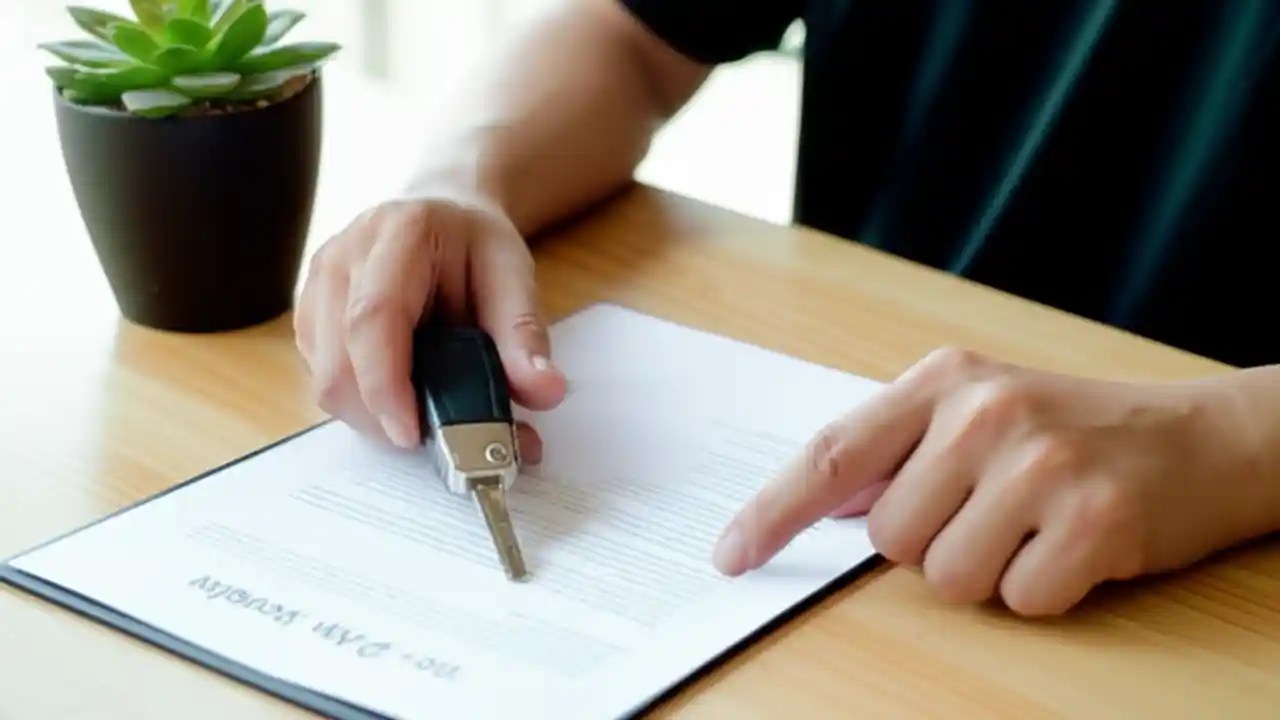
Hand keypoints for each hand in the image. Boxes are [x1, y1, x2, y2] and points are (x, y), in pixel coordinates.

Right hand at [293, 197, 566, 458]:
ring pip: (326, 381)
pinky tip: (404, 392)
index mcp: (395, 234)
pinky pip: (326, 382)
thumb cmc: (473, 245)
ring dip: (376, 417)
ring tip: (429, 412)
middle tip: (439, 436)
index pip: (373, 318)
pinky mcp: (309, 319)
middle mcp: (341, 258)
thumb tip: (544, 391)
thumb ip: (525, 333)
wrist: (441, 217)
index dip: (386, 384)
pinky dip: (365, 406)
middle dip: (384, 416)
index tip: (412, 433)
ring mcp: (315, 289)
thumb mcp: (512, 273)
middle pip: (338, 362)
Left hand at [712, 347, 1263, 615]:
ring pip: (946, 578)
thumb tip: (821, 508)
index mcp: (942, 380)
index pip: (833, 454)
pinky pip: (1018, 602)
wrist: (1198, 438)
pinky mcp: (1095, 519)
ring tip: (1034, 523)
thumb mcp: (977, 410)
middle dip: (931, 542)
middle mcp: (986, 411)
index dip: (773, 511)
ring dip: (986, 570)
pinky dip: (1042, 590)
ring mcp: (1042, 462)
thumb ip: (897, 450)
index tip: (731, 555)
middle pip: (889, 537)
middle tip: (994, 507)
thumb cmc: (1069, 430)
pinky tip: (1075, 545)